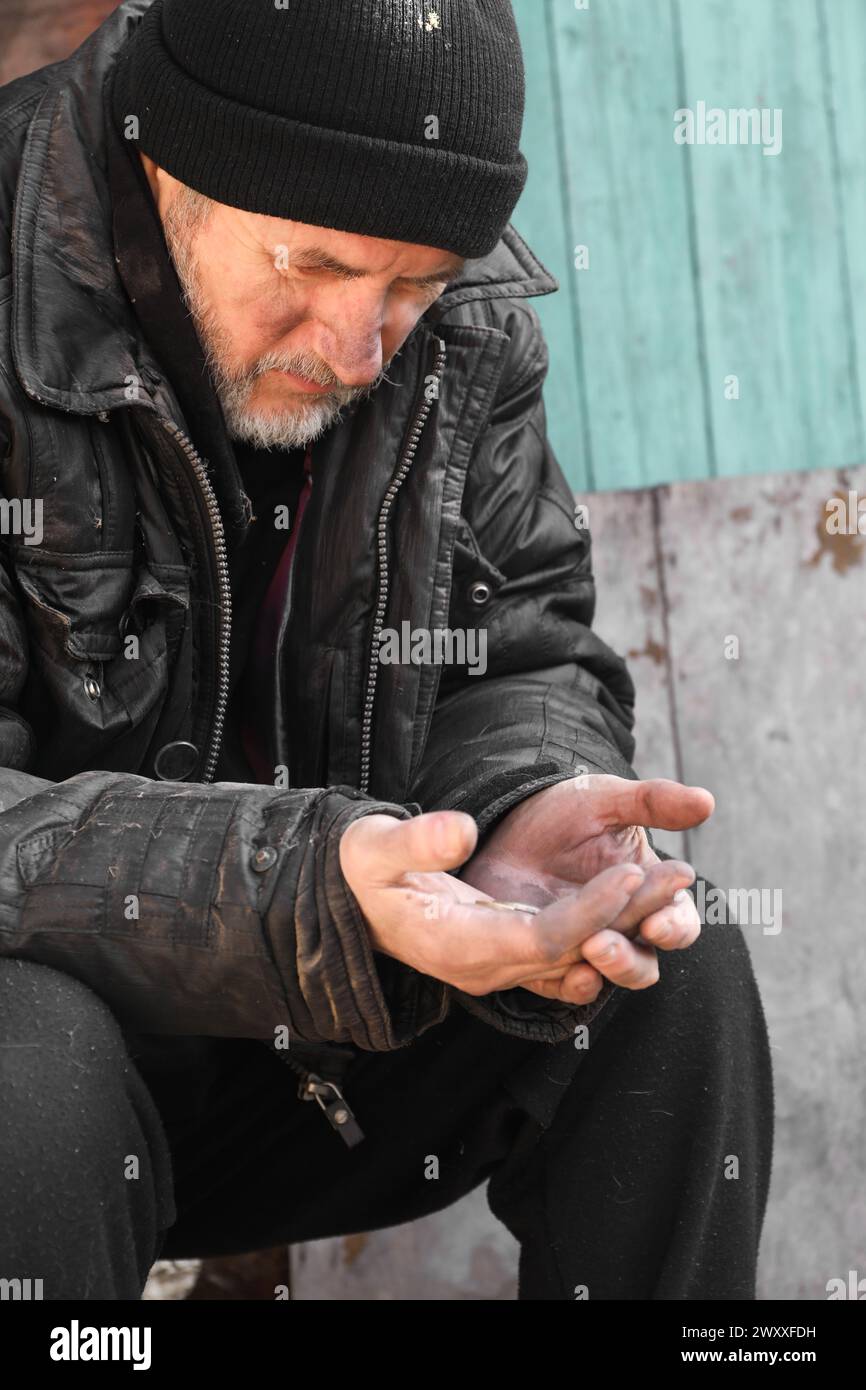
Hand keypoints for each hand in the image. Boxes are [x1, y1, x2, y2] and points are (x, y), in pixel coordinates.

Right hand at [338, 809, 696, 1001]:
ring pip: (579, 952)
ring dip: (630, 921)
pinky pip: (569, 949)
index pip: (541, 939)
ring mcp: (500, 963)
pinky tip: (646, 898)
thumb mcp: (373, 847)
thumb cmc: (362, 870)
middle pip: (574, 951)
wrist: (350, 898)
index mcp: (457, 946)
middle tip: (680, 872)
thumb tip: (462, 831)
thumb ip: (414, 841)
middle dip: (628, 915)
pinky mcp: (510, 949)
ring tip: (679, 878)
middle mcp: (486, 966)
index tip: (631, 871)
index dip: (589, 911)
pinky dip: (609, 926)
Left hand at [459, 774, 714, 999]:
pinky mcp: (547, 961)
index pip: (678, 922)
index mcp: (649, 893)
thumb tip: (707, 801)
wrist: (505, 825)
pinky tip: (571, 975)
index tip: (658, 921)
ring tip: (590, 946)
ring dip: (607, 970)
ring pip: (610, 977)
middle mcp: (623, 927)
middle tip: (606, 940)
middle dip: (631, 958)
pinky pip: (563, 988)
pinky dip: (571, 987)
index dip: (675, 927)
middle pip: (644, 962)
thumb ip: (653, 802)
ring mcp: (585, 947)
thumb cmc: (565, 812)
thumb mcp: (604, 799)